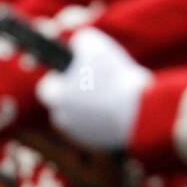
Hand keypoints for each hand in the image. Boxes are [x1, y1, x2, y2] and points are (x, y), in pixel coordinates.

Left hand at [36, 27, 151, 150]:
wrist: (140, 111)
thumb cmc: (114, 77)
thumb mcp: (95, 46)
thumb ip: (80, 42)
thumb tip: (78, 45)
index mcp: (57, 98)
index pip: (46, 88)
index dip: (59, 78)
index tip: (72, 72)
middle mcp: (64, 120)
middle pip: (62, 106)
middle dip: (73, 95)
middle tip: (92, 83)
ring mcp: (82, 134)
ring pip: (80, 118)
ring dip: (89, 108)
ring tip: (108, 94)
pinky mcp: (100, 144)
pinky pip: (97, 128)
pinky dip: (104, 119)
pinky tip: (117, 107)